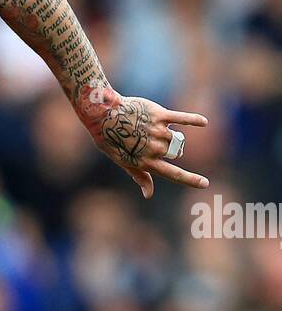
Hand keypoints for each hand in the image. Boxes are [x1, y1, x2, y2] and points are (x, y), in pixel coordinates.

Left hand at [80, 91, 208, 198]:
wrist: (104, 115)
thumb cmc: (111, 140)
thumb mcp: (123, 162)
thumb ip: (140, 176)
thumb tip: (149, 195)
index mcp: (146, 163)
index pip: (174, 174)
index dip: (191, 180)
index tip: (205, 184)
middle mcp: (154, 148)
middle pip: (176, 153)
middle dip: (172, 151)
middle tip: (155, 143)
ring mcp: (158, 132)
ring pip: (177, 138)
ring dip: (171, 136)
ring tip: (152, 130)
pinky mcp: (160, 116)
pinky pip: (182, 118)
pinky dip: (194, 121)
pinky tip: (204, 122)